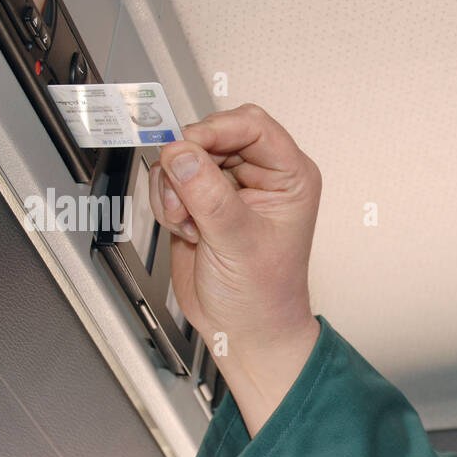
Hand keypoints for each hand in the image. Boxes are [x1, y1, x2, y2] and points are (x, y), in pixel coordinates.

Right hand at [148, 103, 322, 436]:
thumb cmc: (265, 297)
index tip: (188, 150)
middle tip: (188, 199)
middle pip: (210, 135)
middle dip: (189, 167)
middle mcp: (260, 176)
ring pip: (183, 156)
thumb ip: (208, 194)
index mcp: (289, 176)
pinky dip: (167, 203)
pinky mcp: (200, 201)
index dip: (216, 131)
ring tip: (193, 225)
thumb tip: (181, 153)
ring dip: (175, 190)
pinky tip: (187, 231)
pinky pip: (169, 180)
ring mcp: (227, 187)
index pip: (251, 125)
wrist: (244, 331)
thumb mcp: (238, 242)